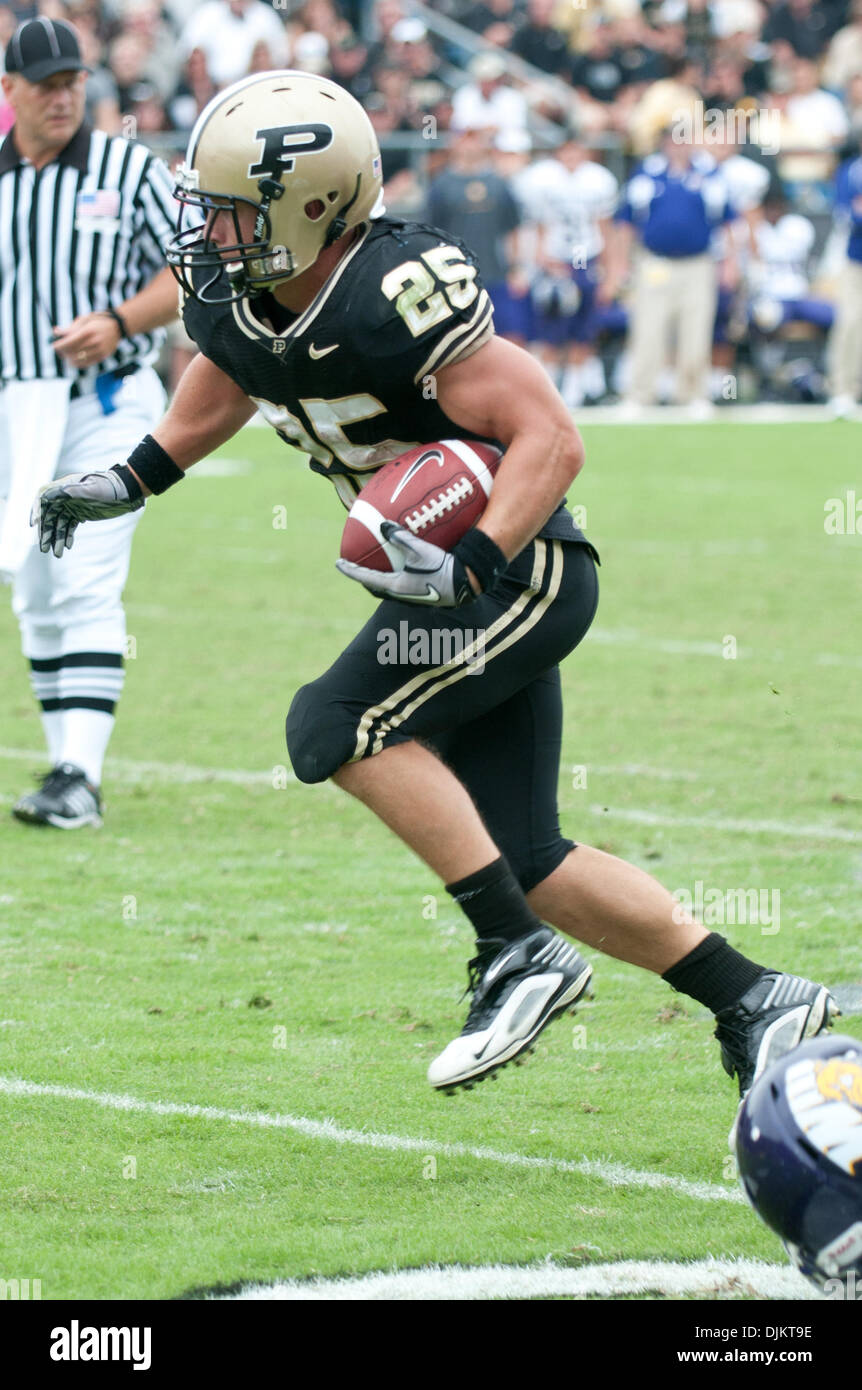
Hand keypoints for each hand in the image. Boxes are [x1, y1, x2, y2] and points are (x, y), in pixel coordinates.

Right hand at [32, 467, 143, 556]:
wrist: (125, 491)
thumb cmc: (110, 487)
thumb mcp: (93, 488)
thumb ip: (76, 491)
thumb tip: (59, 492)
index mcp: (64, 486)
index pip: (43, 498)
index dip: (37, 510)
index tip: (34, 524)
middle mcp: (64, 496)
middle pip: (49, 515)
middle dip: (46, 532)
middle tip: (44, 548)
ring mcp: (71, 505)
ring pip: (58, 523)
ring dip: (56, 538)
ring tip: (57, 554)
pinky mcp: (80, 513)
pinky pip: (68, 526)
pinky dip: (66, 536)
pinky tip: (67, 546)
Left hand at [51, 311, 121, 368]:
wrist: (117, 326)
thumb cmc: (97, 321)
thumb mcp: (84, 320)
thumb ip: (70, 328)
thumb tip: (55, 332)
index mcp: (88, 331)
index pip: (69, 342)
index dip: (60, 345)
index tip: (53, 345)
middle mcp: (94, 342)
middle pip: (73, 351)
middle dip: (63, 352)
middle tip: (59, 351)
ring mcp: (100, 350)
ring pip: (80, 360)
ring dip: (70, 359)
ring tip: (66, 357)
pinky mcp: (103, 356)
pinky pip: (87, 363)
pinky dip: (79, 363)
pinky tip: (74, 360)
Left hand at [335, 524, 476, 605]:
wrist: (466, 584)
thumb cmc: (442, 567)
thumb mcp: (420, 549)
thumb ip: (400, 537)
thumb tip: (383, 524)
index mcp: (396, 586)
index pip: (365, 578)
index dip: (350, 570)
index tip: (338, 564)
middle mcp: (401, 595)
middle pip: (375, 588)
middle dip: (364, 579)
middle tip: (357, 568)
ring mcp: (413, 598)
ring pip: (389, 590)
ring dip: (380, 581)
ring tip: (378, 570)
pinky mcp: (424, 596)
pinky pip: (403, 588)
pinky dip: (396, 579)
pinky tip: (405, 570)